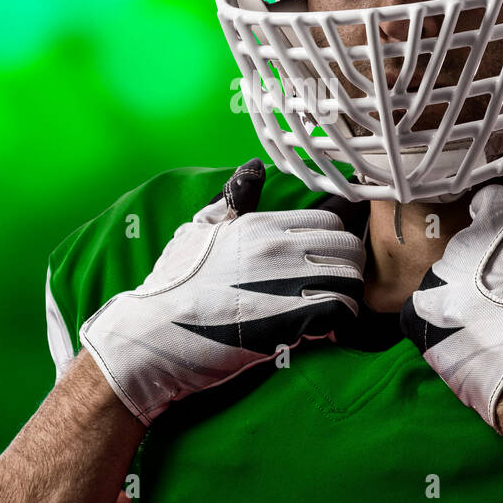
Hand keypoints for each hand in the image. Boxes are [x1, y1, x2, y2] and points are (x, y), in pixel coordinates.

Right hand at [80, 159, 364, 425]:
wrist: (151, 335)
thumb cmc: (173, 285)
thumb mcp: (199, 230)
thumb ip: (234, 199)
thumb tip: (254, 167)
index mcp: (261, 225)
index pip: (330, 220)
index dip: (334, 243)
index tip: (324, 262)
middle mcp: (278, 247)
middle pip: (349, 248)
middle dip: (349, 269)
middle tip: (334, 289)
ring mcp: (285, 283)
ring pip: (351, 280)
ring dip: (348, 297)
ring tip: (330, 312)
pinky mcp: (289, 321)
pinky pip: (340, 312)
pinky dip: (340, 322)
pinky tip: (323, 331)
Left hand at [400, 149, 502, 431]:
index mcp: (491, 221)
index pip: (491, 201)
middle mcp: (454, 246)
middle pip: (469, 244)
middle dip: (487, 260)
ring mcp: (433, 284)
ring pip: (446, 277)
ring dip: (464, 291)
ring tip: (492, 316)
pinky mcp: (417, 321)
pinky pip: (423, 312)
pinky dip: (441, 321)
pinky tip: (468, 332)